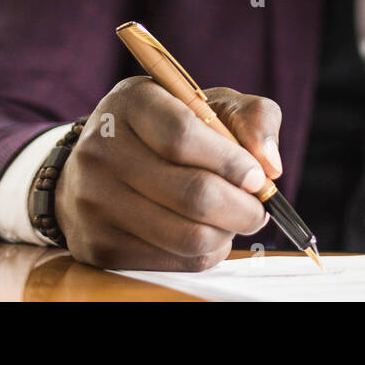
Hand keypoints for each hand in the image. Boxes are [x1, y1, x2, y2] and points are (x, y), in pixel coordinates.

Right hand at [54, 77, 282, 270]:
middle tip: (258, 209)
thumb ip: (253, 118)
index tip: (258, 177)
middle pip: (191, 194)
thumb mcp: (211, 105)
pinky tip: (204, 233)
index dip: (230, 162)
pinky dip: (203, 253)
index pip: (182, 136)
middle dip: (242, 208)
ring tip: (232, 220)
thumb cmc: (171, 128)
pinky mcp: (96, 245)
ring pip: (186, 236)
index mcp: (132, 102)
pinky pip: (171, 262)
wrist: (103, 163)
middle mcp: (101, 150)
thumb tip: (271, 165)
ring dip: (226, 233)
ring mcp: (93, 201)